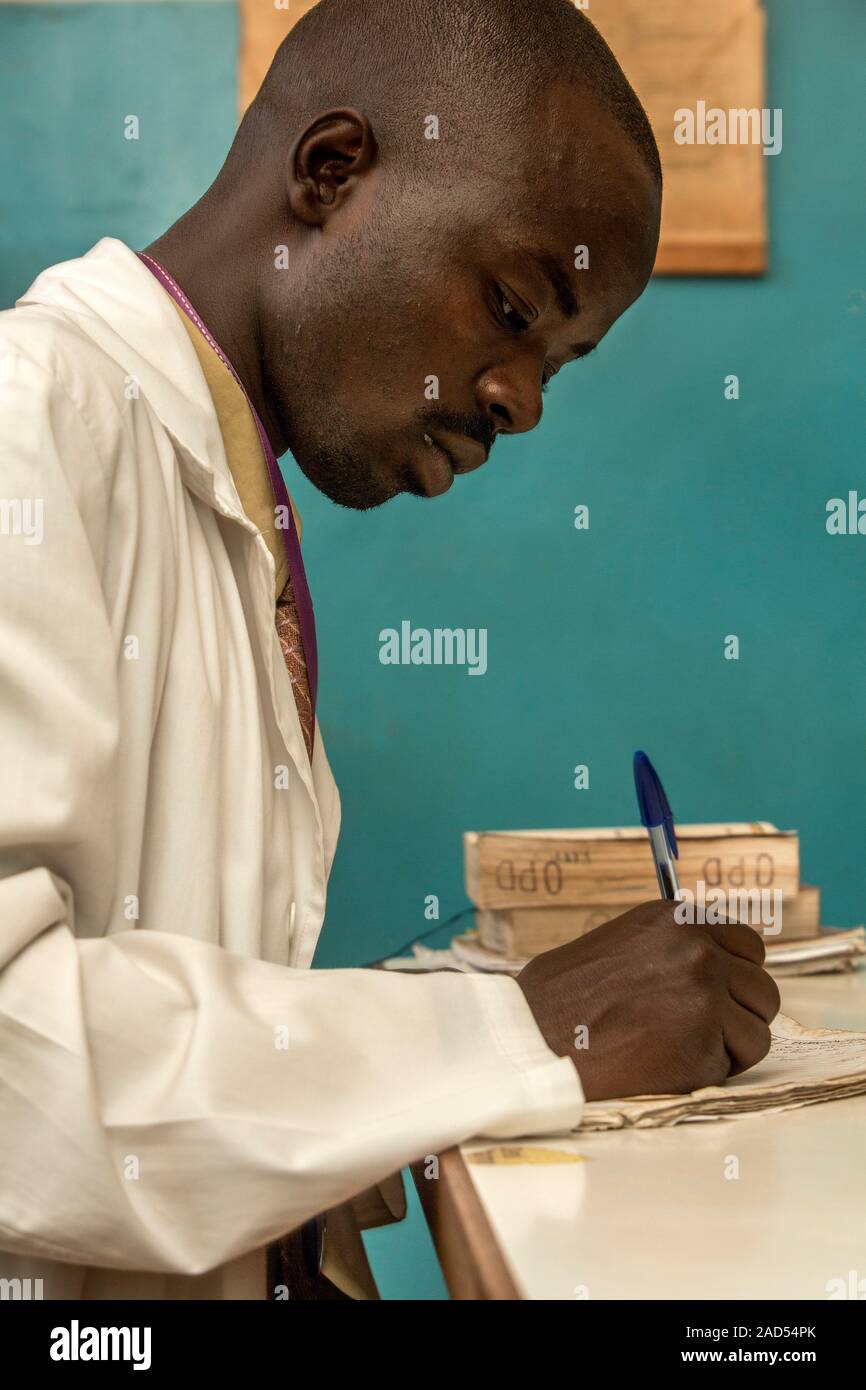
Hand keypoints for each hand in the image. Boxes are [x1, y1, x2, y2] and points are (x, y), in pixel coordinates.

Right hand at [515, 899, 779, 1100]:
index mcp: (677, 918)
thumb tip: (716, 963)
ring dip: (727, 1047)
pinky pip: (733, 1066)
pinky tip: (663, 1066)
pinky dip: (708, 1073)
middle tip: (694, 1032)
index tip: (713, 997)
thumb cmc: (560, 999)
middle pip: (762, 989)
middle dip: (738, 1015)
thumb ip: (671, 948)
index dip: (735, 978)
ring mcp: (704, 996)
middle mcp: (698, 950)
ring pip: (757, 1031)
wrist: (529, 1040)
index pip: (749, 946)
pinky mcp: (703, 1044)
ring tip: (675, 1050)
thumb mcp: (621, 943)